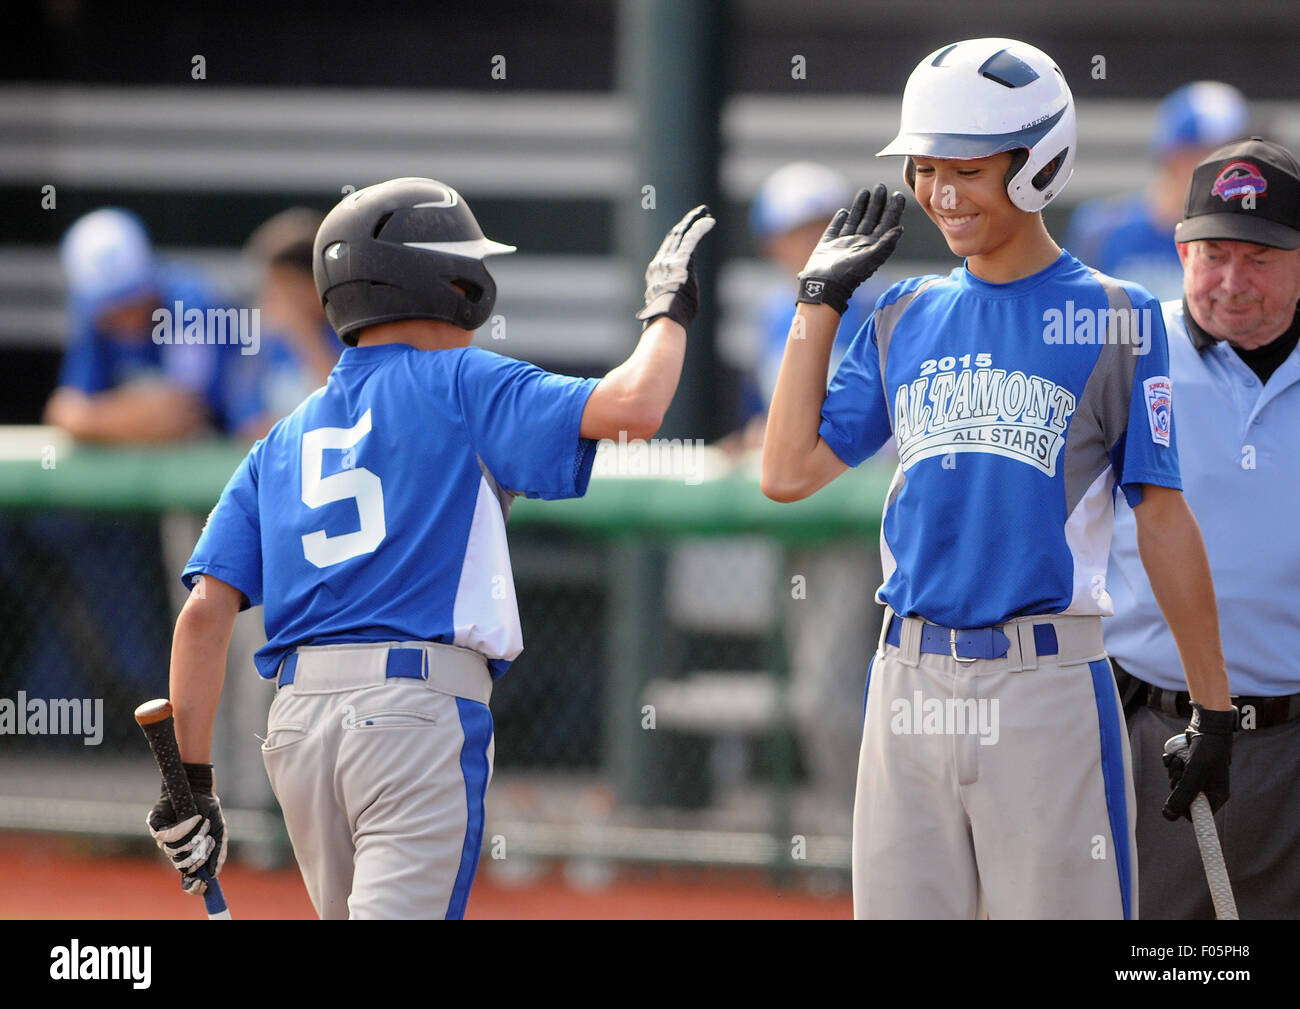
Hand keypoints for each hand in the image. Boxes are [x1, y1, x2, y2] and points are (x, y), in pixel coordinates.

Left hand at [146, 762, 227, 893]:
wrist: (200, 788)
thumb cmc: (208, 810)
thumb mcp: (219, 832)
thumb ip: (218, 852)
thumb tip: (214, 874)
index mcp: (189, 855)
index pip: (187, 879)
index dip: (193, 887)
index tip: (203, 886)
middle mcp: (174, 850)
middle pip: (182, 865)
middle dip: (198, 854)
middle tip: (208, 840)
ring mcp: (164, 840)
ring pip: (174, 851)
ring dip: (194, 836)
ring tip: (203, 823)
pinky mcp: (156, 827)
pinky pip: (166, 836)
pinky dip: (183, 827)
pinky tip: (194, 818)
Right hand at [636, 205, 715, 328]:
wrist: (665, 318)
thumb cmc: (669, 319)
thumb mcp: (670, 306)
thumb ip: (674, 297)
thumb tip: (677, 305)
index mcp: (656, 273)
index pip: (667, 249)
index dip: (677, 237)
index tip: (685, 229)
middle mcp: (661, 262)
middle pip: (674, 237)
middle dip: (686, 224)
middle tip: (696, 214)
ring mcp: (670, 259)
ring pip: (682, 233)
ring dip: (694, 221)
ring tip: (704, 212)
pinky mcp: (682, 259)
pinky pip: (692, 238)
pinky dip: (700, 228)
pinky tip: (709, 220)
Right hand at [797, 184, 903, 314]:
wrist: (823, 284)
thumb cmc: (848, 274)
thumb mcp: (870, 258)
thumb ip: (886, 243)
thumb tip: (900, 228)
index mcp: (873, 246)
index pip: (886, 224)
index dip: (893, 210)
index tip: (898, 195)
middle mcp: (860, 244)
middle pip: (872, 219)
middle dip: (877, 203)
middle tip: (881, 187)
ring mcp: (844, 244)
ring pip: (855, 220)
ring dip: (861, 206)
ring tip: (865, 192)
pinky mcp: (829, 245)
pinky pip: (836, 229)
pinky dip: (840, 220)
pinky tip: (844, 211)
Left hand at [1162, 704, 1234, 820]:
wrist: (1207, 727)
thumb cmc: (1207, 750)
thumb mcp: (1194, 774)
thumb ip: (1182, 794)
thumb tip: (1168, 816)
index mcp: (1216, 796)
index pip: (1196, 814)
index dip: (1184, 807)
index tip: (1177, 795)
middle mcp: (1207, 789)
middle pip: (1182, 798)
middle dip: (1177, 784)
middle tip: (1181, 771)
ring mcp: (1197, 778)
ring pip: (1176, 784)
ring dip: (1173, 772)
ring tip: (1180, 761)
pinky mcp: (1188, 768)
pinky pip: (1173, 772)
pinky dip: (1170, 764)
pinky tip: (1173, 757)